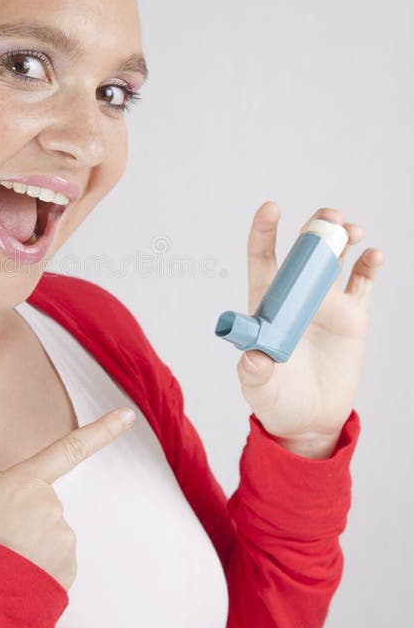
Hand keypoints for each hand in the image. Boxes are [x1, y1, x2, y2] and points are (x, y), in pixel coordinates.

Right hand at [0, 406, 135, 590]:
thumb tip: (9, 485)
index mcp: (22, 481)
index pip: (69, 449)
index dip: (103, 430)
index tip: (128, 414)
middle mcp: (49, 503)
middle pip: (44, 505)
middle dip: (26, 519)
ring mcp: (62, 535)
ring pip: (50, 535)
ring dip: (31, 547)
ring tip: (3, 562)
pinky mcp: (69, 564)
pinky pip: (55, 560)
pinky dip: (40, 568)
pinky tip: (18, 577)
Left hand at [236, 201, 383, 458]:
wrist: (311, 420)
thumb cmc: (277, 401)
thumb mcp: (261, 390)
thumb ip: (254, 374)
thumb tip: (253, 358)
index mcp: (269, 305)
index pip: (263, 259)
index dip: (265, 231)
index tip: (271, 207)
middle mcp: (297, 296)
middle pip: (305, 250)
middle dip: (316, 226)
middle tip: (330, 219)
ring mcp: (326, 303)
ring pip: (335, 258)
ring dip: (343, 238)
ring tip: (352, 232)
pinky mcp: (353, 316)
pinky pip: (362, 281)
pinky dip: (369, 264)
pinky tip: (373, 256)